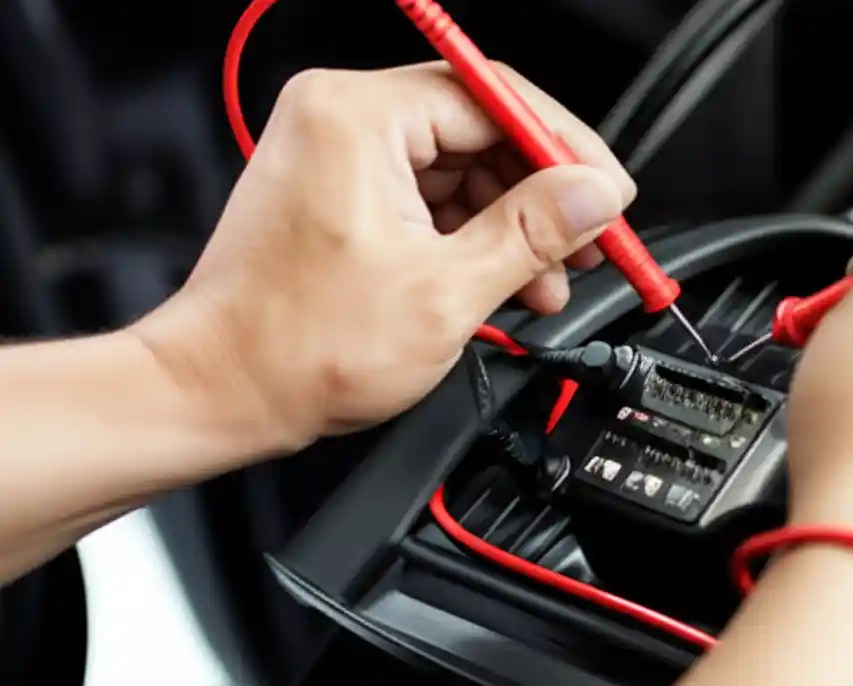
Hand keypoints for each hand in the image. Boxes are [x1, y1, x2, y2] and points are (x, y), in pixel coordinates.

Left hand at [129, 62, 634, 447]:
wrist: (219, 393)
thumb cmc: (297, 348)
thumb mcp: (446, 291)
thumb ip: (533, 232)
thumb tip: (595, 195)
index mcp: (359, 117)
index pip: (497, 100)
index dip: (567, 151)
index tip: (608, 194)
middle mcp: (342, 119)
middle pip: (481, 132)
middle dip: (541, 196)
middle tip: (589, 241)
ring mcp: (338, 154)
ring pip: (460, 169)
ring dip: (511, 225)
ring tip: (545, 281)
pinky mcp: (340, 191)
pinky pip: (428, 196)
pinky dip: (471, 237)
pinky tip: (503, 281)